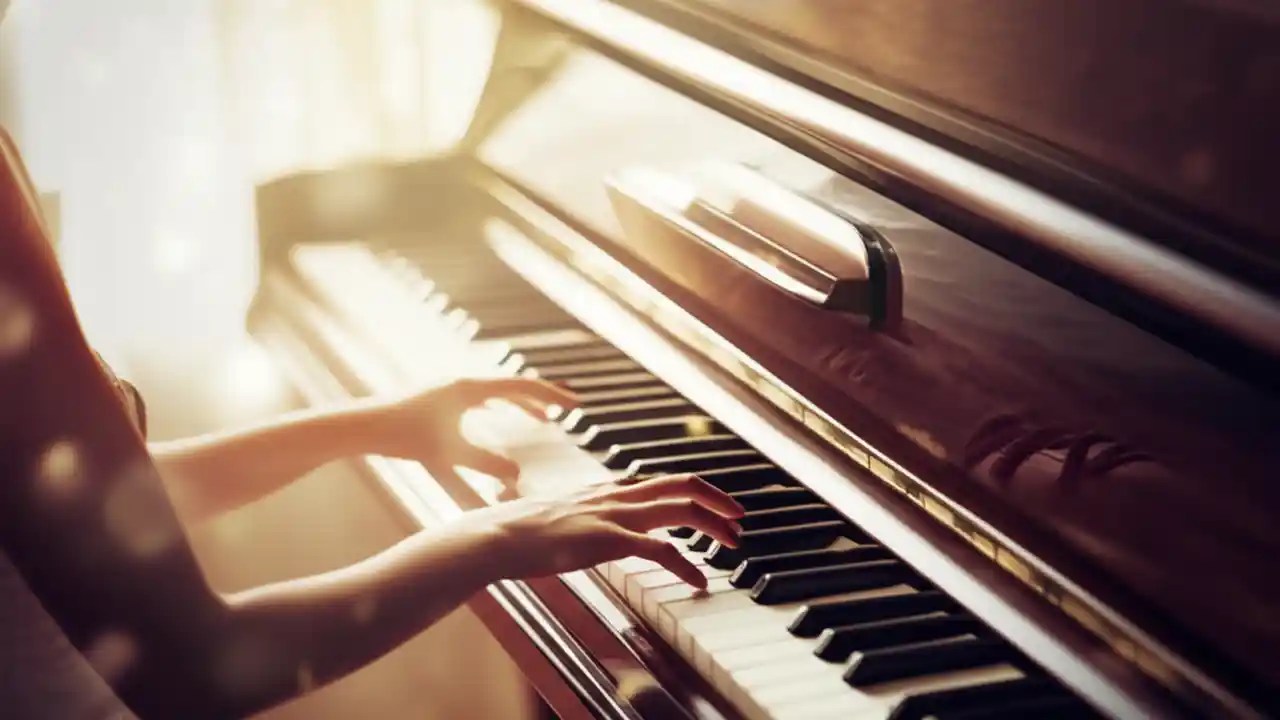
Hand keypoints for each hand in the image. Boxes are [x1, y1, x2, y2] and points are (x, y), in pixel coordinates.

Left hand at [374, 377, 577, 484]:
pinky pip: (481, 398)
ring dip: (522, 405)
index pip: (522, 387)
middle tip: (568, 410)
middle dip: (543, 400)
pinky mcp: (440, 398)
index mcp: (470, 388)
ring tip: (542, 422)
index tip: (576, 405)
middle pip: (514, 386)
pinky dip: (499, 407)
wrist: (363, 426)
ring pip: (497, 392)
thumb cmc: (404, 438)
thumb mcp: (448, 455)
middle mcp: (463, 382)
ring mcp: (451, 388)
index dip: (552, 397)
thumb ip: (485, 465)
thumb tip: (518, 476)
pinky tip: (500, 419)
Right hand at [459, 473, 745, 589]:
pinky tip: (698, 581)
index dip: (695, 490)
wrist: (500, 536)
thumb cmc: (525, 532)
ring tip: (732, 544)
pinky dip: (685, 564)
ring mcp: (614, 516)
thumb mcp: (564, 515)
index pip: (663, 481)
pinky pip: (658, 549)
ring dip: (712, 524)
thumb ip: (585, 515)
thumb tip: (592, 526)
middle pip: (681, 484)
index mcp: (608, 490)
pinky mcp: (607, 540)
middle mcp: (617, 496)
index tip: (716, 505)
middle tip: (739, 518)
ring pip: (678, 509)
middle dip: (716, 499)